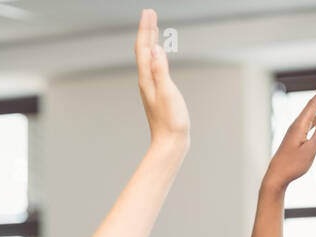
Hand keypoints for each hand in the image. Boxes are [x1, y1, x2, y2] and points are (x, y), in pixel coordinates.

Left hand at [135, 9, 188, 149]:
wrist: (170, 145)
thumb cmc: (171, 122)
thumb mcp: (168, 94)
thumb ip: (161, 71)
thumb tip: (156, 49)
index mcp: (148, 79)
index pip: (144, 48)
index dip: (146, 29)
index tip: (149, 12)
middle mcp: (147, 81)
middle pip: (144, 50)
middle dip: (147, 31)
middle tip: (150, 13)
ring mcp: (152, 88)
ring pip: (148, 58)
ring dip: (150, 41)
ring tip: (153, 29)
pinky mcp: (159, 94)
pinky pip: (154, 67)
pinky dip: (156, 55)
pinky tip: (159, 56)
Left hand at [262, 77, 315, 194]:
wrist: (277, 176)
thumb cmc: (292, 166)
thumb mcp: (309, 151)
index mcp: (299, 125)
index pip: (314, 104)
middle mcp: (297, 125)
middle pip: (313, 105)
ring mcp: (296, 131)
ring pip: (312, 112)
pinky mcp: (297, 137)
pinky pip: (310, 122)